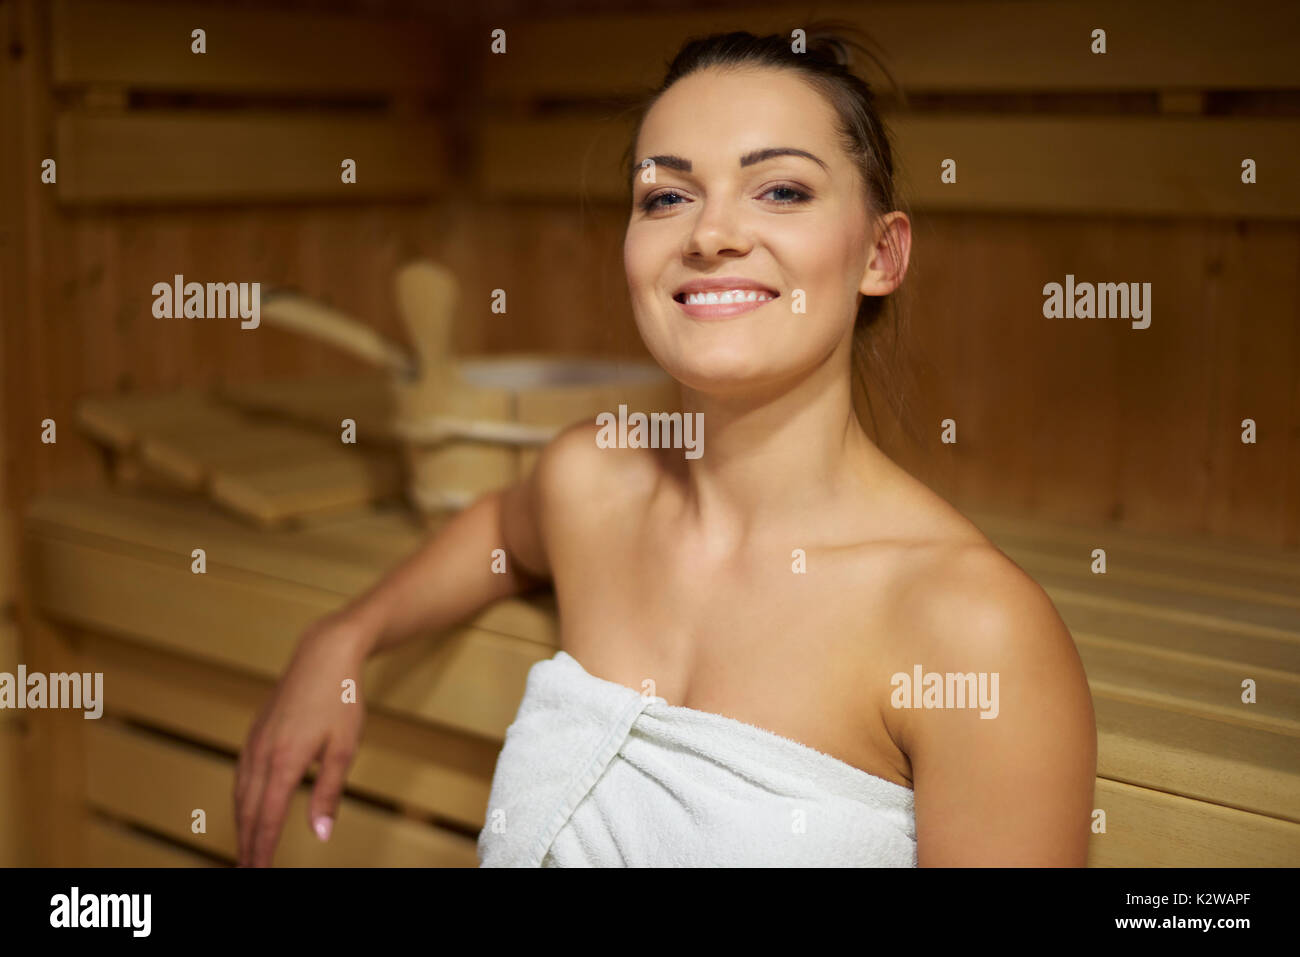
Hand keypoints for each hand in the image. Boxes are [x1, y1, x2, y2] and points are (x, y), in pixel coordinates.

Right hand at [234, 615, 369, 865]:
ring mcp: (254, 742)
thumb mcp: (344, 747)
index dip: (263, 850)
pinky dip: (240, 801)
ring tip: (245, 851)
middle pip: (248, 812)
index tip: (259, 873)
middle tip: (247, 872)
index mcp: (285, 762)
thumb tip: (320, 834)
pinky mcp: (255, 732)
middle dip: (246, 846)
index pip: (268, 819)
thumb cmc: (341, 698)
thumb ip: (329, 793)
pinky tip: (246, 810)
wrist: (324, 654)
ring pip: (240, 795)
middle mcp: (262, 754)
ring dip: (240, 826)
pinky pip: (241, 775)